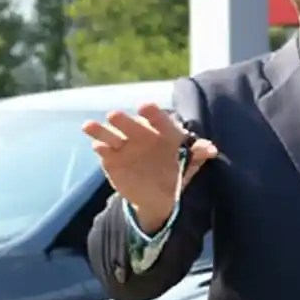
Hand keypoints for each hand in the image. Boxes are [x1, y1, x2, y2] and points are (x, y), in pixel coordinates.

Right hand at [81, 103, 218, 230]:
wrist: (159, 193)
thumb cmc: (177, 170)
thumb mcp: (190, 163)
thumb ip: (198, 154)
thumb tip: (212, 149)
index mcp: (162, 132)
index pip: (159, 120)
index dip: (152, 113)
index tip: (145, 107)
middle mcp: (141, 135)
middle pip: (131, 125)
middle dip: (123, 120)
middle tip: (114, 115)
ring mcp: (124, 146)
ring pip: (110, 135)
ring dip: (100, 130)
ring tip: (88, 126)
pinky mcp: (111, 159)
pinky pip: (104, 151)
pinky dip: (100, 148)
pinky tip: (97, 147)